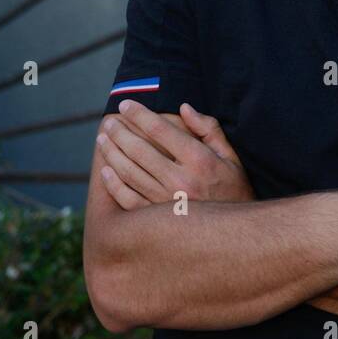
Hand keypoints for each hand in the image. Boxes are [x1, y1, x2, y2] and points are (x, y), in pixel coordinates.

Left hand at [97, 100, 254, 209]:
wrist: (235, 233)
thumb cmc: (234, 189)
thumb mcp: (230, 156)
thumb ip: (209, 129)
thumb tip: (184, 108)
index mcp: (199, 160)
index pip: (161, 130)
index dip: (139, 114)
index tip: (125, 105)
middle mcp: (181, 181)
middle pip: (139, 150)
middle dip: (120, 132)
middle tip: (109, 123)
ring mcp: (166, 202)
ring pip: (129, 172)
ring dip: (111, 154)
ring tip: (102, 141)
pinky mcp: (157, 221)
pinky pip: (127, 200)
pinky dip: (113, 185)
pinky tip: (106, 171)